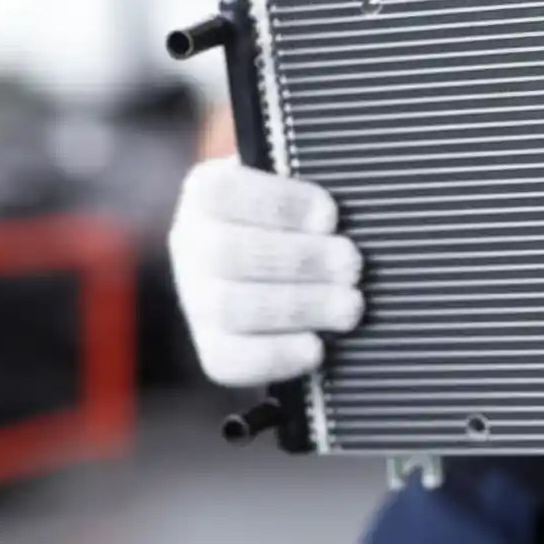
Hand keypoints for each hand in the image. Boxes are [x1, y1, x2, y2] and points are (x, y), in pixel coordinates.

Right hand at [169, 158, 363, 386]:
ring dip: (300, 307)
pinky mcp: (211, 345)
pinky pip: (227, 361)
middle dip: (300, 261)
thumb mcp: (300, 187)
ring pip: (230, 308)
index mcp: (207, 192)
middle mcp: (191, 244)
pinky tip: (317, 348)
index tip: (330, 216)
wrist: (281, 261)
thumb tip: (335, 213)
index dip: (279, 205)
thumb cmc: (301, 217)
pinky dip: (276, 356)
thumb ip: (312, 182)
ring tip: (350, 305)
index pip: (223, 192)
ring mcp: (196, 298)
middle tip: (352, 265)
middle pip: (228, 254)